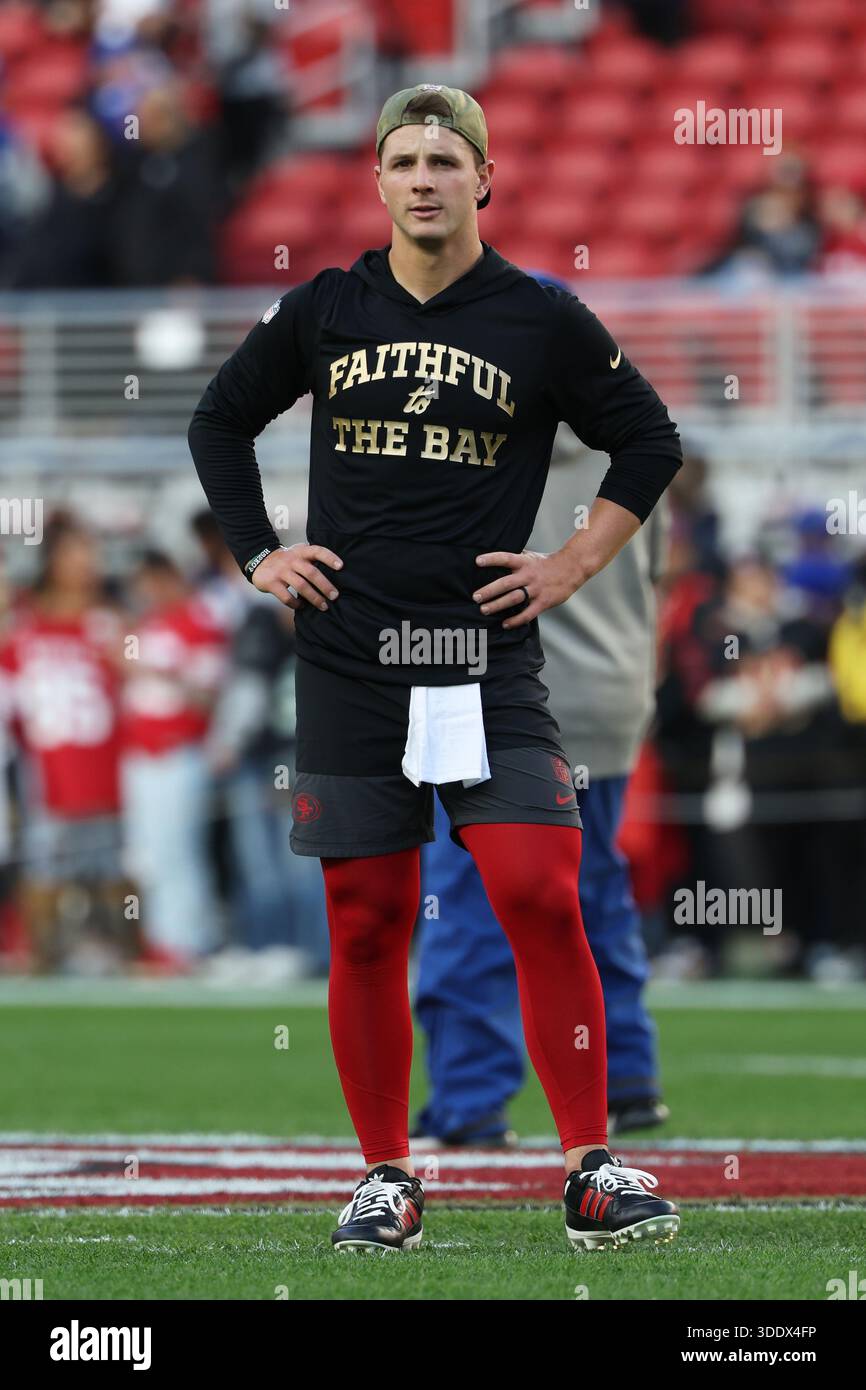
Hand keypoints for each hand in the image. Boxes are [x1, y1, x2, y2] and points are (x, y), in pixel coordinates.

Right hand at [252, 543, 342, 609]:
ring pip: (301, 586)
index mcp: (301, 552)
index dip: (329, 557)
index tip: (341, 566)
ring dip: (314, 598)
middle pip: (311, 572)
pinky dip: (296, 604)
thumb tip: (336, 571)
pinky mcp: (271, 583)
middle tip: (335, 596)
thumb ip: (312, 558)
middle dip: (325, 586)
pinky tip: (302, 606)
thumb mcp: (298, 552)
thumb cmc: (287, 560)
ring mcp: (281, 571)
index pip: (317, 551)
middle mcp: (291, 560)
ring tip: (323, 606)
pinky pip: (287, 597)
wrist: (259, 560)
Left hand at [472, 548, 587, 629]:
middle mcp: (529, 575)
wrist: (572, 568)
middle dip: (489, 590)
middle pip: (506, 583)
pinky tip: (505, 624)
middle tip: (476, 597)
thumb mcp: (531, 556)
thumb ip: (516, 558)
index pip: (506, 558)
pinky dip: (515, 620)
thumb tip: (498, 556)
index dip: (492, 559)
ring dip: (497, 605)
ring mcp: (536, 589)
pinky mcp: (543, 602)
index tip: (477, 561)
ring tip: (484, 610)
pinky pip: (527, 614)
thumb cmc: (547, 563)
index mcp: (525, 562)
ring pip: (514, 599)